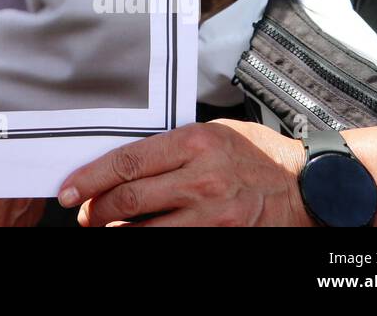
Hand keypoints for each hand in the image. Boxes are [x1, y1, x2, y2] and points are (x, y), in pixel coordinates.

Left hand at [59, 120, 310, 226]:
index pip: (126, 162)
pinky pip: (174, 244)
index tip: (68, 190)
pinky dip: (149, 242)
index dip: (90, 179)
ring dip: (118, 233)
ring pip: (146, 231)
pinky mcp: (225, 238)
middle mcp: (201, 178)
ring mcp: (214, 214)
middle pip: (129, 200)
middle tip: (85, 214)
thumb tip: (124, 161)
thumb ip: (171, 145)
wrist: (308, 185)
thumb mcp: (213, 132)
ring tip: (106, 229)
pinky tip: (140, 237)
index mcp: (193, 143)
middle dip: (96, 210)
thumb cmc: (258, 154)